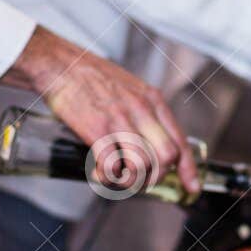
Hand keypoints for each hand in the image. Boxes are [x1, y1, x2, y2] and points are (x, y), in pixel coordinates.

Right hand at [3, 27, 200, 196]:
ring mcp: (119, 120)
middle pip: (166, 157)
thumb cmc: (92, 77)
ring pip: (141, 165)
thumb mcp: (131, 88)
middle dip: (154, 176)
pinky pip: (112, 166)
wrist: (60, 63)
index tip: (190, 186)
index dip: (188, 169)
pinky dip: (108, 177)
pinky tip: (100, 172)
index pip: (180, 141)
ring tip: (116, 176)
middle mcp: (141, 110)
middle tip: (138, 179)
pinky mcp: (96, 129)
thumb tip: (154, 144)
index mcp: (153, 100)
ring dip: (129, 180)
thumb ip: (145, 113)